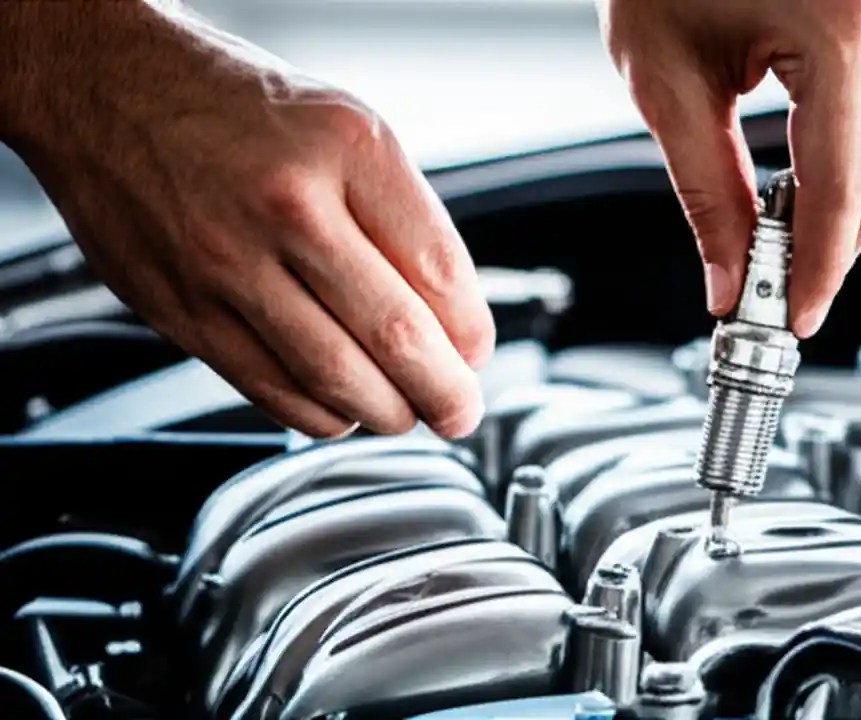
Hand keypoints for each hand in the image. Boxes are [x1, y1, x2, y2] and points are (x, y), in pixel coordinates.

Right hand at [1, 3, 492, 437]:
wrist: (105, 89)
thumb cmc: (238, 110)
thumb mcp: (348, 129)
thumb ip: (404, 219)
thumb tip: (454, 320)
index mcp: (346, 149)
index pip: (439, 269)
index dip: (471, 332)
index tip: (476, 351)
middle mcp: (287, 207)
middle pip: (394, 336)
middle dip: (444, 392)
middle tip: (460, 410)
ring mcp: (227, 263)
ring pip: (334, 378)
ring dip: (387, 412)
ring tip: (406, 411)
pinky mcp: (183, 311)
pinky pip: (271, 390)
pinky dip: (321, 415)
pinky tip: (340, 405)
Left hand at [598, 0, 860, 336]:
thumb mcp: (663, 69)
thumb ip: (702, 185)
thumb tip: (725, 275)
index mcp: (839, 19)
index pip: (843, 183)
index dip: (820, 265)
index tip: (793, 313)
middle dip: (844, 242)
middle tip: (790, 290)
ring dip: (859, 199)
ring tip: (795, 240)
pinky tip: (821, 174)